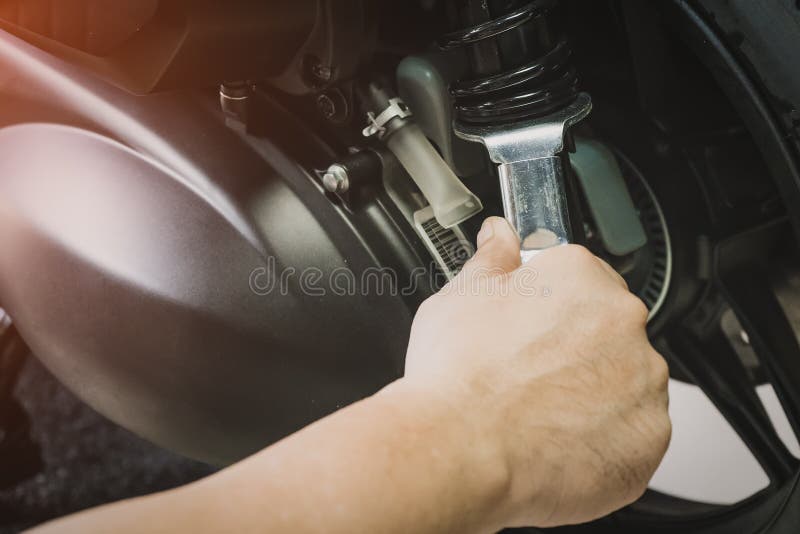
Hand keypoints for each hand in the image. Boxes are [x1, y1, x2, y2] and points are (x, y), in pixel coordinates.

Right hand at [402, 217, 670, 527]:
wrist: (461, 450)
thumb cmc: (458, 375)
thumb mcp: (461, 295)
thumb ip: (492, 258)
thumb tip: (499, 234)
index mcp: (581, 278)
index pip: (580, 278)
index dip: (550, 306)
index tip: (533, 327)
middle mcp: (622, 322)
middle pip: (606, 329)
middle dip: (574, 348)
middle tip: (528, 373)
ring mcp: (642, 381)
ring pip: (624, 379)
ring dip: (593, 391)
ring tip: (539, 412)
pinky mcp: (649, 436)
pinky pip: (633, 430)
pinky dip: (605, 437)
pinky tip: (559, 440)